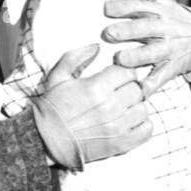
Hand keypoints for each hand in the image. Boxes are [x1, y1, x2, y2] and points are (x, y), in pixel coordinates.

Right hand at [33, 44, 150, 167]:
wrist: (43, 142)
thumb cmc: (51, 109)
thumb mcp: (57, 77)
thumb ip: (76, 57)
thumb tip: (97, 46)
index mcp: (96, 87)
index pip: (128, 71)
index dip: (122, 73)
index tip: (115, 79)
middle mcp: (109, 107)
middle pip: (138, 89)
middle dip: (130, 89)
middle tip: (118, 94)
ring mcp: (117, 127)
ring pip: (143, 108)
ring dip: (135, 107)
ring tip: (122, 109)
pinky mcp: (120, 144)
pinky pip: (147, 129)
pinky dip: (142, 125)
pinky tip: (129, 123)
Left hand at [103, 0, 190, 95]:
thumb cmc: (175, 18)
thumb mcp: (164, 1)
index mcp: (159, 12)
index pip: (140, 6)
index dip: (124, 7)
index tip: (106, 9)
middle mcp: (164, 29)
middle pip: (145, 28)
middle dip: (127, 31)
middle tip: (108, 34)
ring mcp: (169, 48)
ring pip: (153, 53)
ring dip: (137, 57)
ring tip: (120, 60)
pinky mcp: (173, 67)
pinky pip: (161, 77)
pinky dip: (151, 85)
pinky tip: (138, 90)